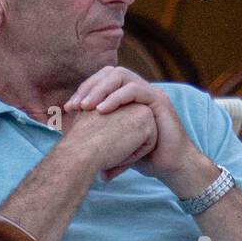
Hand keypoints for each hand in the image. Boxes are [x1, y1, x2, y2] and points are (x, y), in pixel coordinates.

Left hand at [64, 66, 195, 181]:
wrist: (172, 167)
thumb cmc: (146, 158)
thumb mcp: (116, 144)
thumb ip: (98, 138)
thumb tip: (71, 146)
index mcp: (128, 96)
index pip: (102, 80)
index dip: (83, 90)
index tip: (69, 108)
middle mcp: (139, 90)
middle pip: (109, 73)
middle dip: (89, 87)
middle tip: (74, 106)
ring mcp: (150, 92)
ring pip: (121, 75)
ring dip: (100, 89)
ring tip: (86, 106)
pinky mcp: (159, 100)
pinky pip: (134, 90)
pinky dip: (116, 97)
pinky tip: (102, 110)